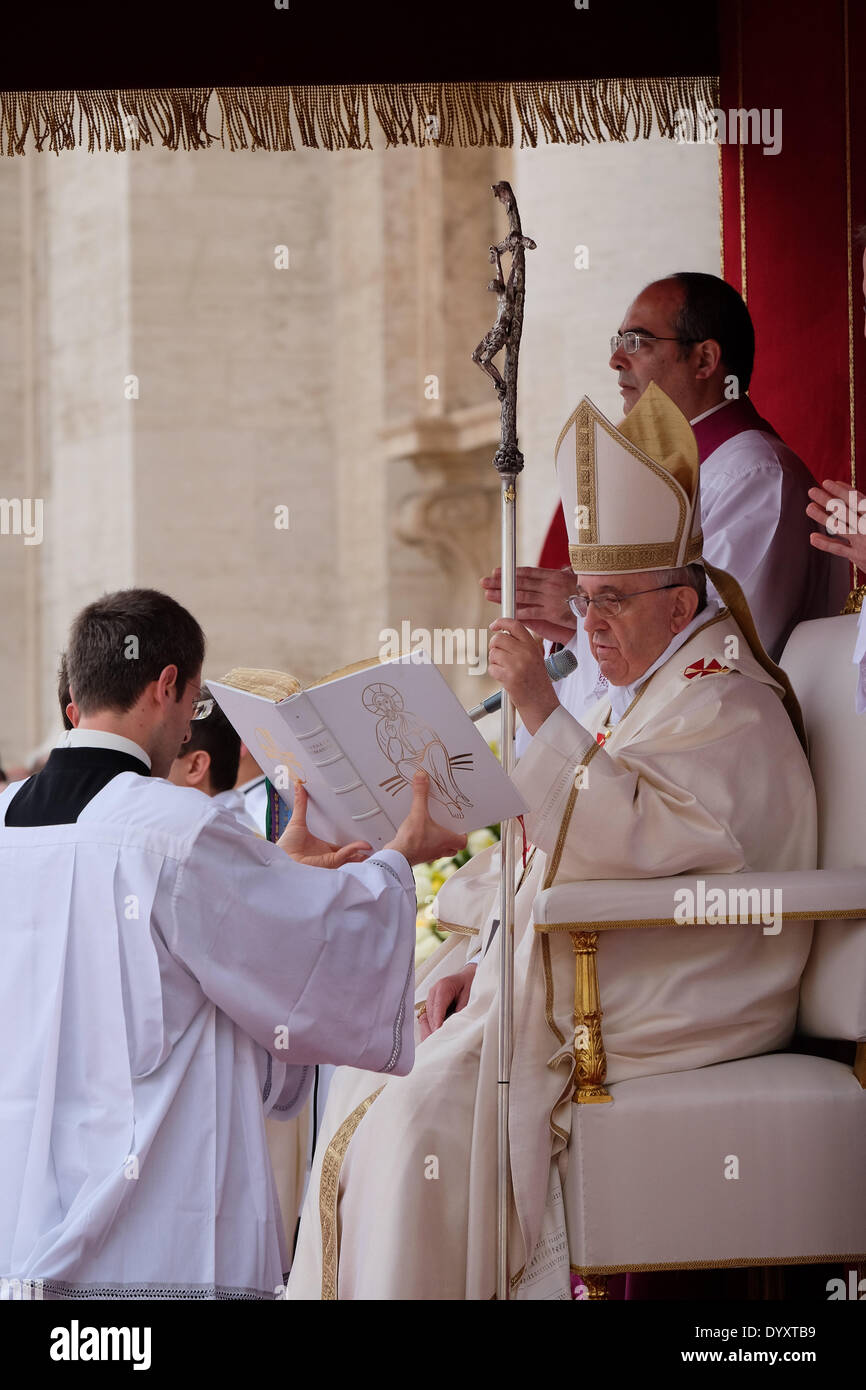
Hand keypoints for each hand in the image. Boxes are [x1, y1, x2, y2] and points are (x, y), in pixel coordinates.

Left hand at [277, 782, 371, 867]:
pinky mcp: (329, 862)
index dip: (350, 844)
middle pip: (349, 854)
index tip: (360, 838)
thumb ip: (301, 803)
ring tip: (373, 847)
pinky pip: (345, 855)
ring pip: (350, 856)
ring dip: (361, 852)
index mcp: (322, 848)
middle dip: (360, 851)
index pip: (340, 847)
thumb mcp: (297, 821)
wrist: (282, 857)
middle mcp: (327, 855)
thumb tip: (299, 786)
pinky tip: (363, 845)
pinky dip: (354, 850)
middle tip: (372, 844)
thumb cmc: (286, 845)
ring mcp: (329, 859)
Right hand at [384, 770, 466, 865]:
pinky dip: (425, 845)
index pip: (463, 842)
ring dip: (439, 843)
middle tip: (447, 828)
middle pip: (453, 848)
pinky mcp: (418, 857)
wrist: (397, 857)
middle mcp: (440, 850)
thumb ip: (420, 794)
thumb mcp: (418, 813)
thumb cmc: (412, 841)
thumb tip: (422, 777)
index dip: (463, 835)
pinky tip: (417, 837)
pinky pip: (427, 852)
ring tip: (432, 832)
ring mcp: (429, 855)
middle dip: (451, 839)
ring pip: (440, 851)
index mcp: (446, 841)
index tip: (460, 827)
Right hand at [418, 964, 476, 1040]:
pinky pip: (427, 1018)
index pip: (437, 1007)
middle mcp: (433, 992)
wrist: (468, 977)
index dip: (437, 1021)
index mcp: (443, 986)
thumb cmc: (469, 984)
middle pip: (430, 1014)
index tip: (437, 1033)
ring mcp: (430, 998)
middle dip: (432, 1029)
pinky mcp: (431, 1004)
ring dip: (428, 1030)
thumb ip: (462, 1009)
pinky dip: (428, 1028)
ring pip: (426, 1017)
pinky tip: (430, 1038)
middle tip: (435, 1043)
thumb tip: (455, 1025)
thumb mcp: (469, 995)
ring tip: (431, 1044)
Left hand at [481, 565, 577, 643]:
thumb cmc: (586, 594)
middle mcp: (548, 585)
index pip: (526, 572)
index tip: (496, 572)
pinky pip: (530, 611)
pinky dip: (517, 611)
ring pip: (521, 595)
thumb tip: (560, 570)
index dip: (510, 572)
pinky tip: (505, 611)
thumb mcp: (573, 580)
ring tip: (488, 594)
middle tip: (484, 581)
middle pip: (519, 582)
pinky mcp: (551, 612)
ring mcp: (549, 598)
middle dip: (500, 582)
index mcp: (552, 576)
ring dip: (503, 595)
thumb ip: (562, 576)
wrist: (599, 606)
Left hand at [488, 617, 560, 734]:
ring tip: (505, 670)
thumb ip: (521, 646)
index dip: (501, 622)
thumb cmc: (536, 683)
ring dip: (495, 662)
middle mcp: (526, 653)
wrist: (541, 705)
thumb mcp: (535, 659)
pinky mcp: (509, 677)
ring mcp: (517, 664)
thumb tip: (501, 635)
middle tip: (498, 655)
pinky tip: (504, 679)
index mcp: (532, 646)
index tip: (494, 626)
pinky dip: (494, 673)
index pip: (515, 626)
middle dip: (493, 646)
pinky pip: (492, 668)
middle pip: (498, 639)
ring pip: (493, 653)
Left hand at [807, 480, 865, 569]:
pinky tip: (813, 537)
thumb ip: (862, 505)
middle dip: (828, 500)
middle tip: (812, 491)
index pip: (857, 500)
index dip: (841, 491)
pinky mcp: (858, 556)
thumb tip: (841, 486)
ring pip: (840, 527)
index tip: (827, 483)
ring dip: (823, 517)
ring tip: (809, 508)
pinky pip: (839, 549)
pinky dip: (825, 544)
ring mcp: (863, 542)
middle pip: (845, 511)